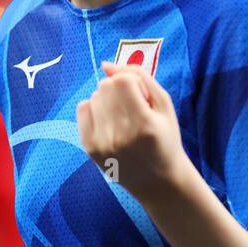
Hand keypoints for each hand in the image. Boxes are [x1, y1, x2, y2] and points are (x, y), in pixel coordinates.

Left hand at [76, 61, 191, 202]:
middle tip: (133, 107)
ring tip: (121, 116)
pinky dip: (94, 109)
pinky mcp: (89, 148)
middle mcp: (119, 135)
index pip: (123, 80)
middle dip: (119, 89)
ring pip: (94, 96)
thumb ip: (139, 77)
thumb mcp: (164, 105)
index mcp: (144, 124)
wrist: (158, 182)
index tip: (142, 97)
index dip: (133, 82)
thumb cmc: (166, 139)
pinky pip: (82, 109)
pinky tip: (108, 121)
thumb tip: (106, 64)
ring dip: (107, 99)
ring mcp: (101, 143)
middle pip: (106, 86)